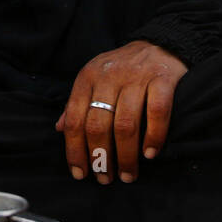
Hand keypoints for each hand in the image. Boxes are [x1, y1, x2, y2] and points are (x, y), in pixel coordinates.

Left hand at [54, 40, 186, 183]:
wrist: (161, 43)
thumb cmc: (124, 68)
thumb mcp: (95, 79)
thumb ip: (77, 103)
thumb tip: (59, 129)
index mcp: (88, 77)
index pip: (74, 119)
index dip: (75, 150)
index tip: (80, 173)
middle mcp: (109, 76)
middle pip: (98, 125)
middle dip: (101, 158)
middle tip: (106, 178)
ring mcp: (136, 77)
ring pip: (126, 124)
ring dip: (126, 155)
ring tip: (128, 175)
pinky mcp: (162, 79)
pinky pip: (156, 112)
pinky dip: (153, 136)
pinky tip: (150, 154)